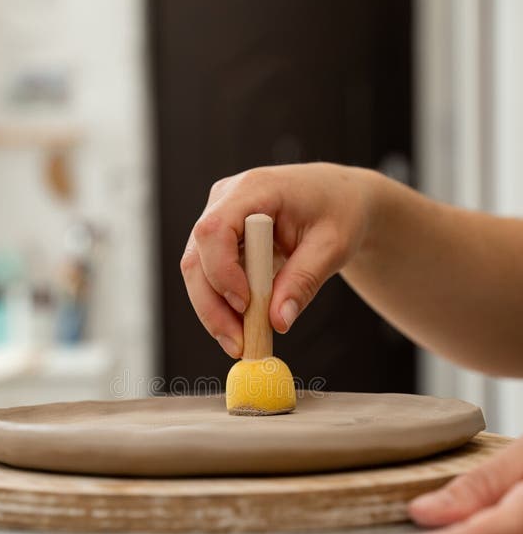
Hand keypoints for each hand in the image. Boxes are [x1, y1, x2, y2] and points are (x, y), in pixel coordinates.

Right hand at [181, 164, 378, 357]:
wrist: (337, 198)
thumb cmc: (338, 211)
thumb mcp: (333, 247)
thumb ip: (304, 281)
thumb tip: (278, 321)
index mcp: (254, 189)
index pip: (215, 229)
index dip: (222, 271)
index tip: (245, 305)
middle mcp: (225, 200)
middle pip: (196, 257)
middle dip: (212, 306)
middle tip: (238, 344)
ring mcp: (217, 219)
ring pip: (197, 273)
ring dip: (214, 312)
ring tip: (242, 343)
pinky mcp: (219, 241)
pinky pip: (209, 278)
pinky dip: (222, 307)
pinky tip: (242, 329)